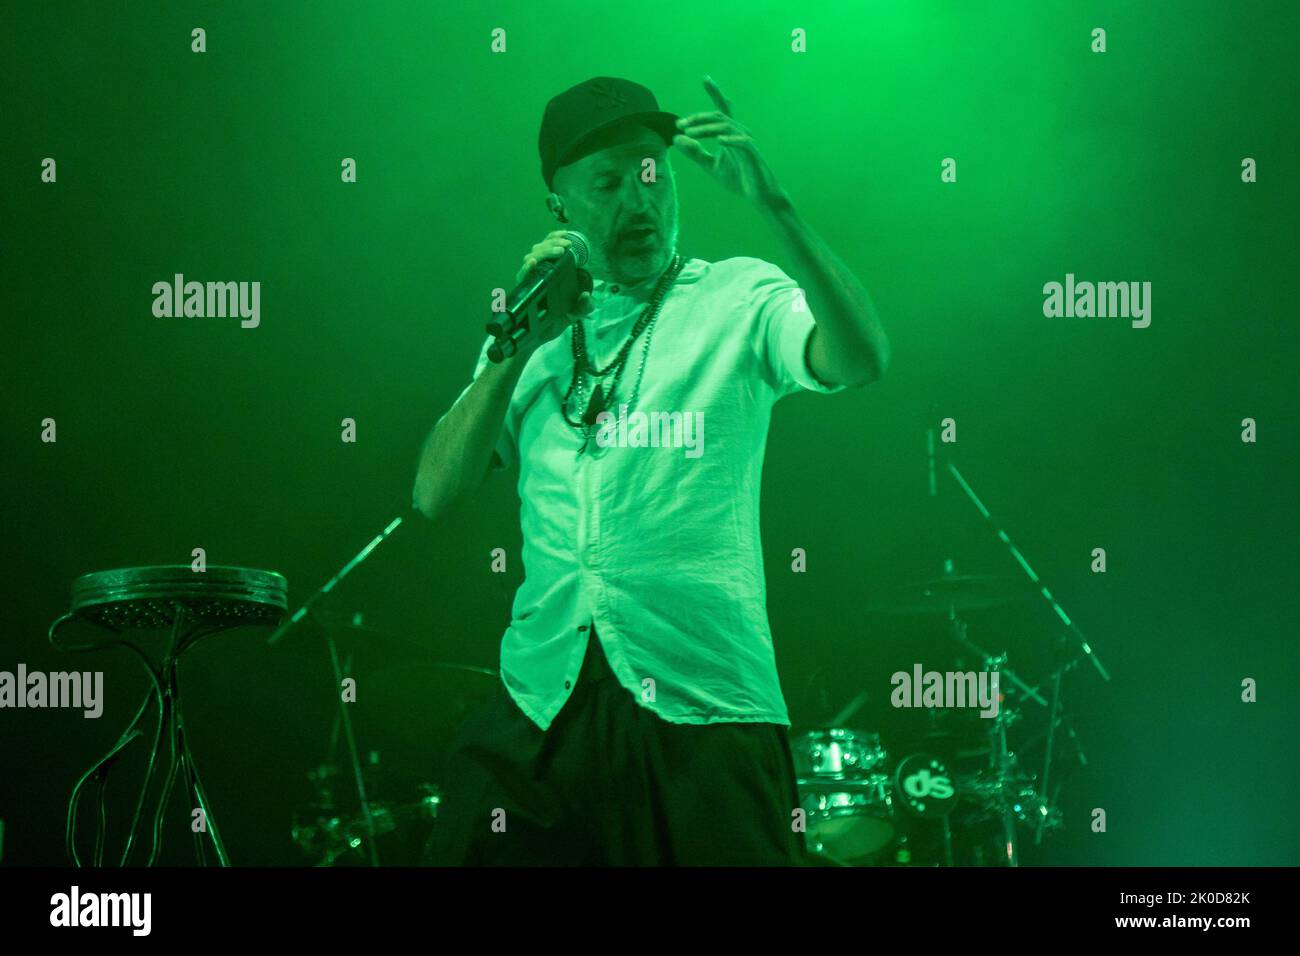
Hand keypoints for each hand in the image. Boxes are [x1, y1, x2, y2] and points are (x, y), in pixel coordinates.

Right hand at [514, 230, 593, 353]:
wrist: (539, 339)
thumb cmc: (554, 321)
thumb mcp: (575, 313)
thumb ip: (584, 306)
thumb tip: (587, 295)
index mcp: (548, 272)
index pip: (547, 248)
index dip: (554, 237)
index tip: (566, 233)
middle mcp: (536, 273)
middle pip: (539, 249)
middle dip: (553, 243)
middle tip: (566, 245)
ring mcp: (528, 281)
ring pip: (531, 257)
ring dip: (545, 251)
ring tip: (559, 251)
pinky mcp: (522, 290)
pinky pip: (522, 275)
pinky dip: (527, 268)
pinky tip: (532, 263)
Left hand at [672, 75, 788, 208]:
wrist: (758, 195)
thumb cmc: (737, 178)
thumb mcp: (710, 166)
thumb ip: (695, 152)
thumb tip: (677, 138)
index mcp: (729, 134)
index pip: (721, 111)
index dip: (715, 93)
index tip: (705, 78)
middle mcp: (738, 133)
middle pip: (718, 116)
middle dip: (698, 118)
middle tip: (681, 124)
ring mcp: (746, 142)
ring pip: (725, 126)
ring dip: (706, 129)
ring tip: (690, 134)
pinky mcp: (752, 154)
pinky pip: (742, 143)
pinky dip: (730, 140)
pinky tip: (718, 141)